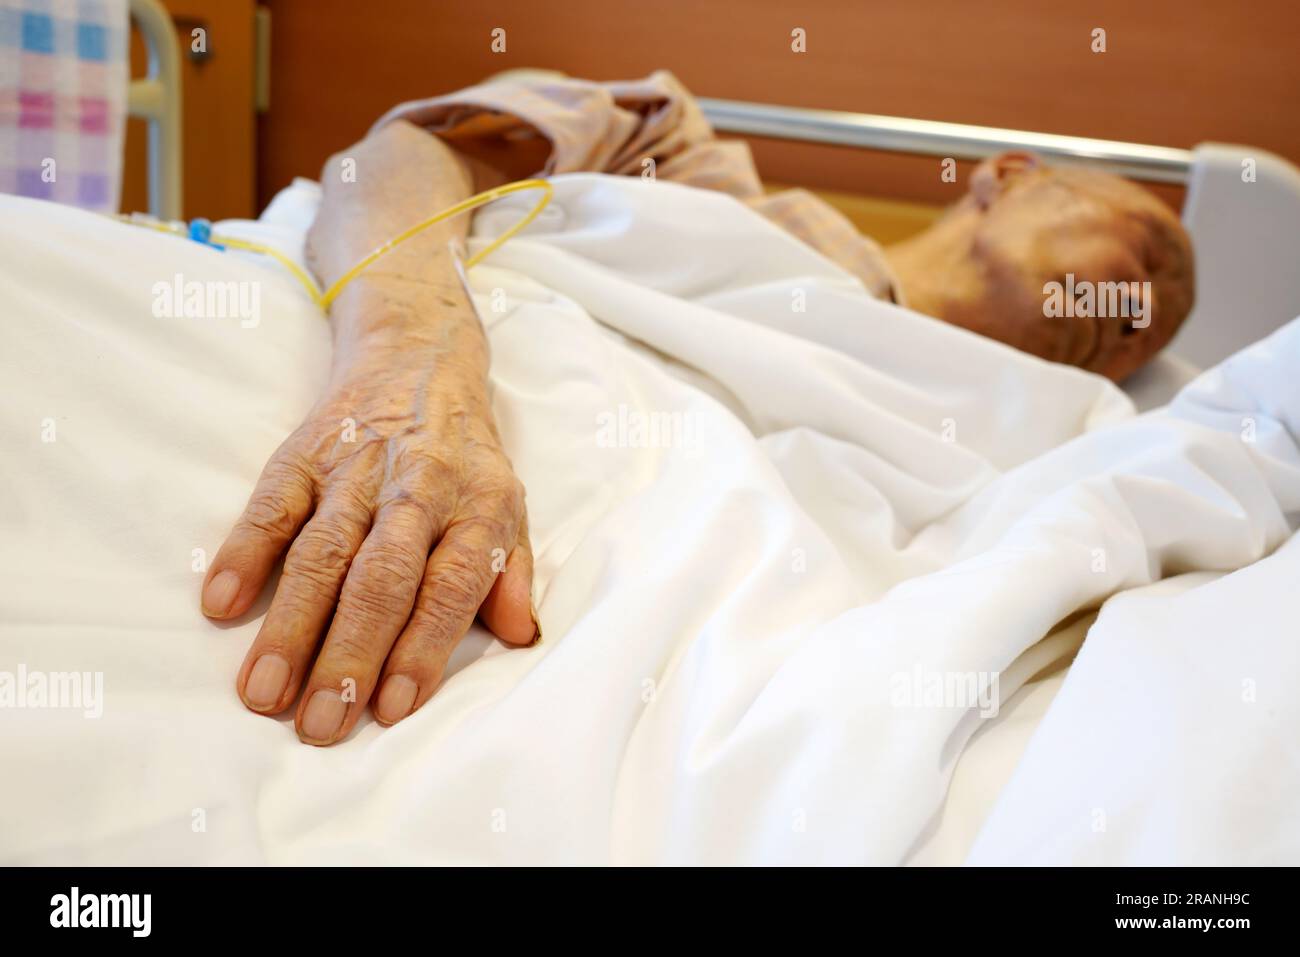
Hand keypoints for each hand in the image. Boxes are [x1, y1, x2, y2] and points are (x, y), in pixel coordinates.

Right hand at [200, 311, 537, 744]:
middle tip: (320, 722)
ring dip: (290, 624)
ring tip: (263, 692)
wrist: (419, 359)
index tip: (390, 708)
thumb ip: (511, 573)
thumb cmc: (466, 458)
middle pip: (379, 579)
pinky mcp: (304, 453)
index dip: (421, 648)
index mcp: (475, 507)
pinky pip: (270, 505)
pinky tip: (221, 605)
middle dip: (349, 654)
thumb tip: (523, 636)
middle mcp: (417, 489)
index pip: (450, 586)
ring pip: (320, 552)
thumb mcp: (508, 506)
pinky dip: (242, 553)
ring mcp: (355, 469)